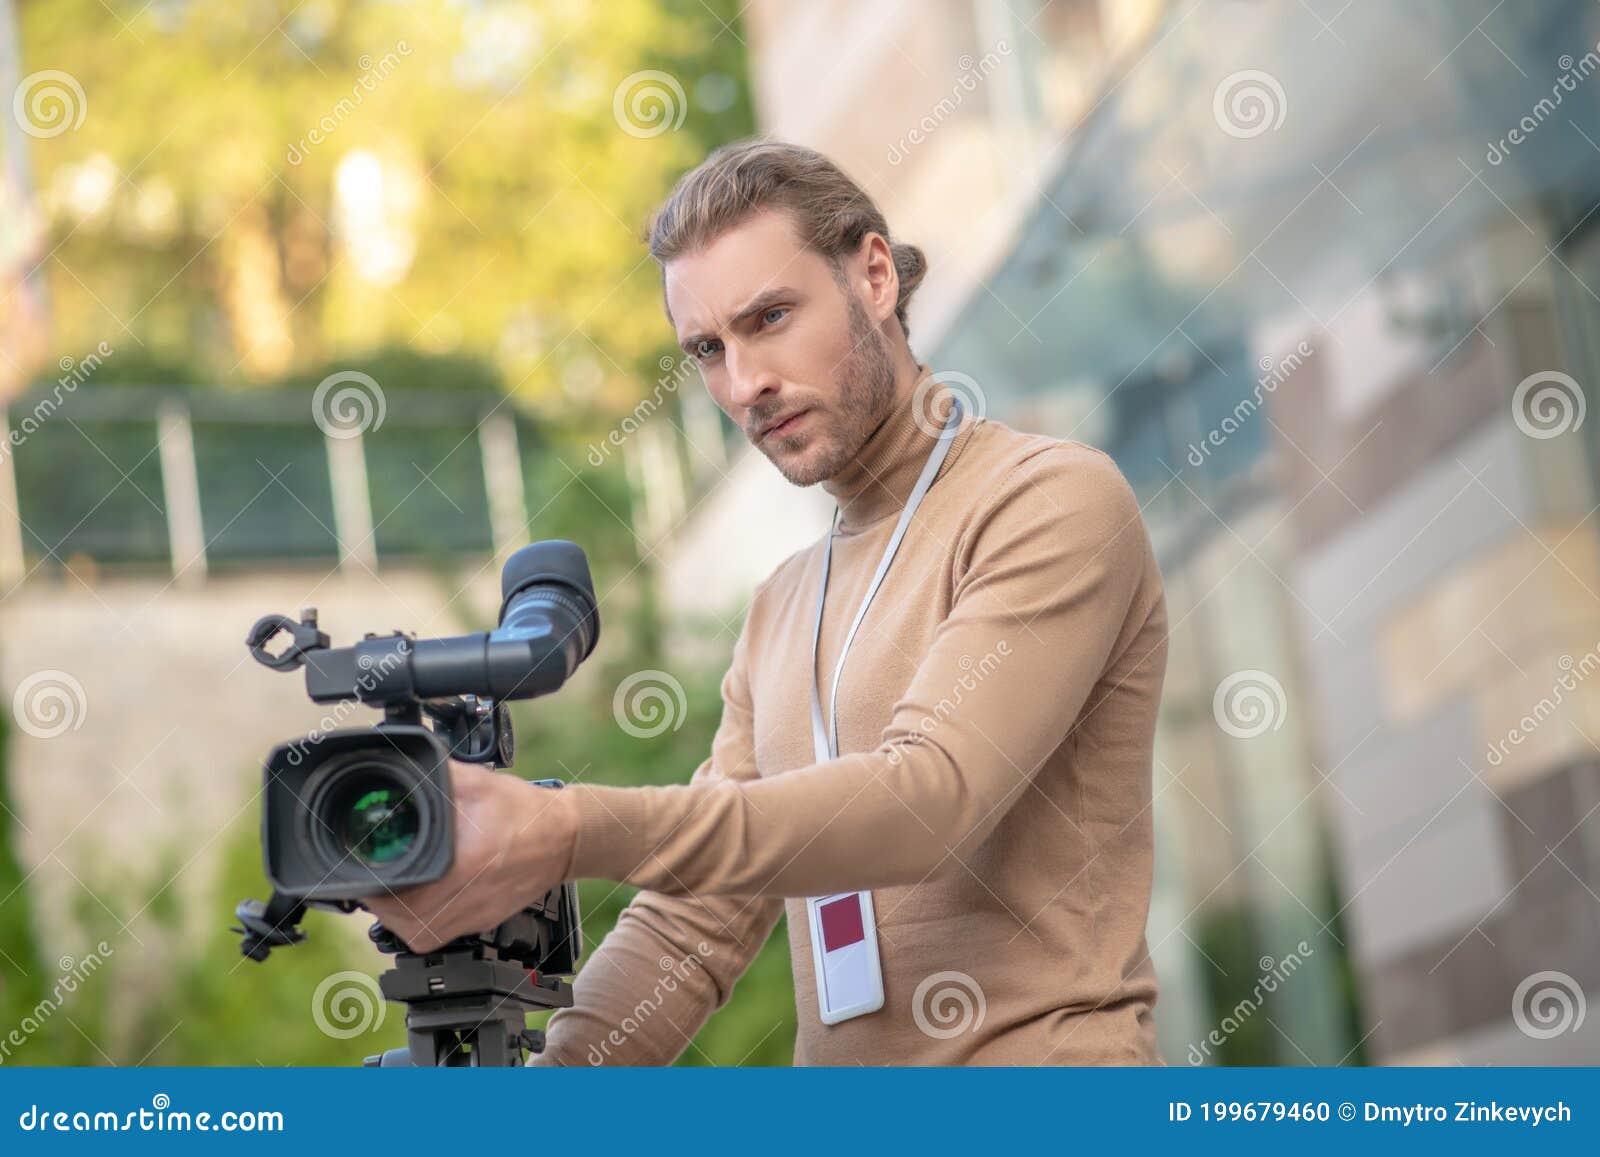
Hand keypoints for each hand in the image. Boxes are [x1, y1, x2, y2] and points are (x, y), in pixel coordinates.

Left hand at [362, 760, 577, 953]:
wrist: (565, 837)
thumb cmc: (525, 812)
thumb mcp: (475, 782)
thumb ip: (434, 776)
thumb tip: (400, 766)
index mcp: (462, 867)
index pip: (393, 892)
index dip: (370, 879)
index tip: (364, 862)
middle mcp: (466, 901)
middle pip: (398, 919)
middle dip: (379, 896)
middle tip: (374, 872)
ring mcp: (473, 918)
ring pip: (415, 933)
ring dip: (396, 911)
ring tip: (393, 885)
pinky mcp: (479, 924)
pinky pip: (436, 933)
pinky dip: (420, 917)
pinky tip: (421, 893)